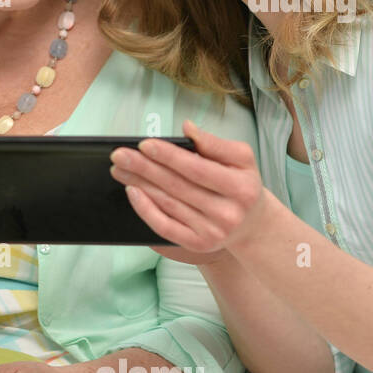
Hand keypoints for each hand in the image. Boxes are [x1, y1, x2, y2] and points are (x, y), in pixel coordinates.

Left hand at [109, 119, 267, 257]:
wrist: (252, 225)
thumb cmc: (242, 185)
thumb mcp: (241, 160)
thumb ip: (215, 143)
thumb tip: (187, 128)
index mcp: (240, 187)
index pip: (196, 168)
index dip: (168, 156)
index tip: (144, 144)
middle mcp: (227, 212)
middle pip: (177, 186)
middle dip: (144, 168)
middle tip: (119, 155)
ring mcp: (211, 231)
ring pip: (167, 203)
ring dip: (139, 184)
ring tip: (120, 169)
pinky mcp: (197, 244)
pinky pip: (164, 226)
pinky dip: (145, 209)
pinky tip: (132, 192)